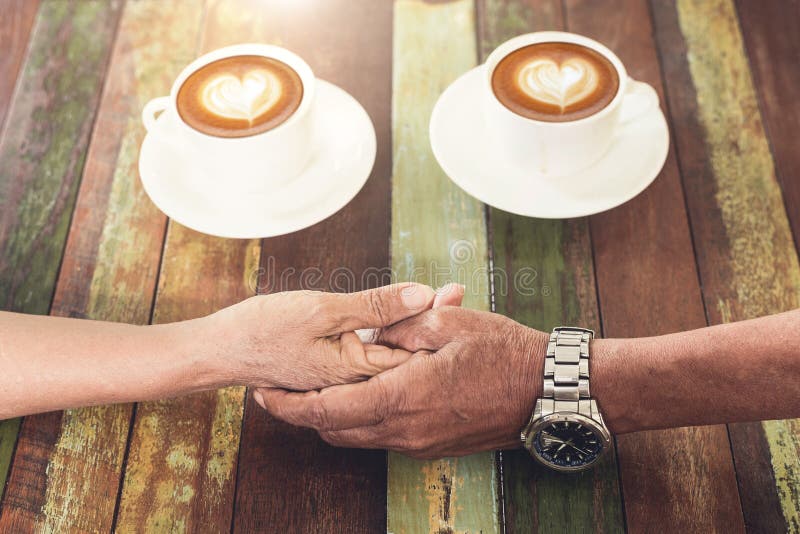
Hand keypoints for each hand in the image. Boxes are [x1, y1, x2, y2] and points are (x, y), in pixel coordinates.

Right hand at [193, 283, 444, 391]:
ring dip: (413, 321)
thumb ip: (374, 306)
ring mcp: (344, 372)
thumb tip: (421, 295)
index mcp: (356, 371)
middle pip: (404, 350)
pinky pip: (369, 346)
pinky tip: (402, 310)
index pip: (411, 351)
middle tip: (457, 292)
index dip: (437, 323)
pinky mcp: (333, 362)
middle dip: (432, 320)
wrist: (220, 349)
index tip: (458, 297)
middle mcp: (354, 378)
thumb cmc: (263, 330)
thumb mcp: (323, 310)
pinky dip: (388, 326)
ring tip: (442, 297)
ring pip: (388, 347)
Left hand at [256, 307, 547, 458]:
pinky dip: (360, 419)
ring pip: (356, 437)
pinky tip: (362, 392)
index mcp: (402, 398)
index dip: (289, 405)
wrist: (545, 391)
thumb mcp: (447, 324)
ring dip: (331, 416)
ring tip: (314, 389)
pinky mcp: (431, 446)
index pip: (326, 411)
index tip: (264, 394)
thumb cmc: (502, 352)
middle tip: (282, 390)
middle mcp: (405, 430)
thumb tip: (364, 330)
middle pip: (333, 430)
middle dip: (302, 413)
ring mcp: (419, 443)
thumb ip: (397, 326)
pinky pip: (381, 437)